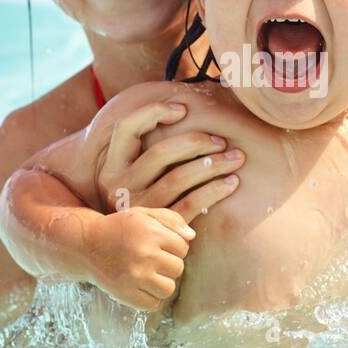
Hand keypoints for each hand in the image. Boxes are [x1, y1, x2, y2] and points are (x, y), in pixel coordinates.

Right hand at [87, 206, 194, 311]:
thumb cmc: (118, 228)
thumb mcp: (142, 215)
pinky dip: (149, 298)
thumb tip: (192, 236)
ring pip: (168, 288)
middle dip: (169, 265)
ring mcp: (135, 276)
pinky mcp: (125, 294)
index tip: (160, 246)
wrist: (86, 244)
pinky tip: (140, 286)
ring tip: (149, 275)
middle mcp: (145, 254)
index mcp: (152, 233)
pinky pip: (153, 304)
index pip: (183, 248)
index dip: (174, 247)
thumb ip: (170, 220)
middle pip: (178, 268)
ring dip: (162, 283)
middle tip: (153, 260)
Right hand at [97, 101, 242, 220]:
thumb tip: (185, 101)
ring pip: (179, 178)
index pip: (127, 128)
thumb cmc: (141, 194)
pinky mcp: (158, 226)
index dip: (153, 112)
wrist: (128, 247)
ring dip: (213, 165)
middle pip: (161, 153)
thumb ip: (146, 144)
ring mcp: (139, 208)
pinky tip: (232, 183)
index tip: (183, 109)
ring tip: (237, 158)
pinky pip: (191, 205)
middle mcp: (119, 186)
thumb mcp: (131, 170)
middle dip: (197, 141)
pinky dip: (215, 191)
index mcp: (111, 165)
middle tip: (222, 140)